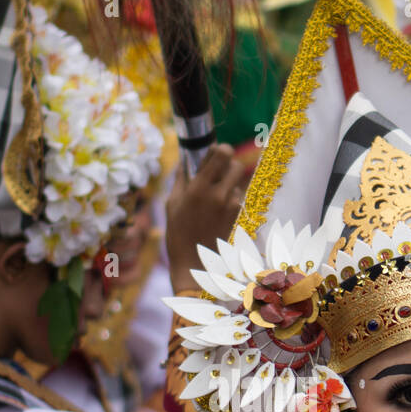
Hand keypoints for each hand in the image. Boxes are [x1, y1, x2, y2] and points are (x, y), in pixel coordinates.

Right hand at [165, 144, 251, 291]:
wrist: (194, 263)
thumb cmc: (177, 233)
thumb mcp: (172, 203)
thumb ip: (181, 179)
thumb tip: (184, 160)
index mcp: (199, 187)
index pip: (221, 153)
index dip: (219, 148)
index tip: (212, 153)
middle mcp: (218, 193)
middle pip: (236, 163)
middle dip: (227, 163)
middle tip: (216, 171)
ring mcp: (231, 205)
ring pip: (237, 180)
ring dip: (228, 181)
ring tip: (213, 194)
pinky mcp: (237, 214)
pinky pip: (238, 195)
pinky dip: (230, 196)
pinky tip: (217, 208)